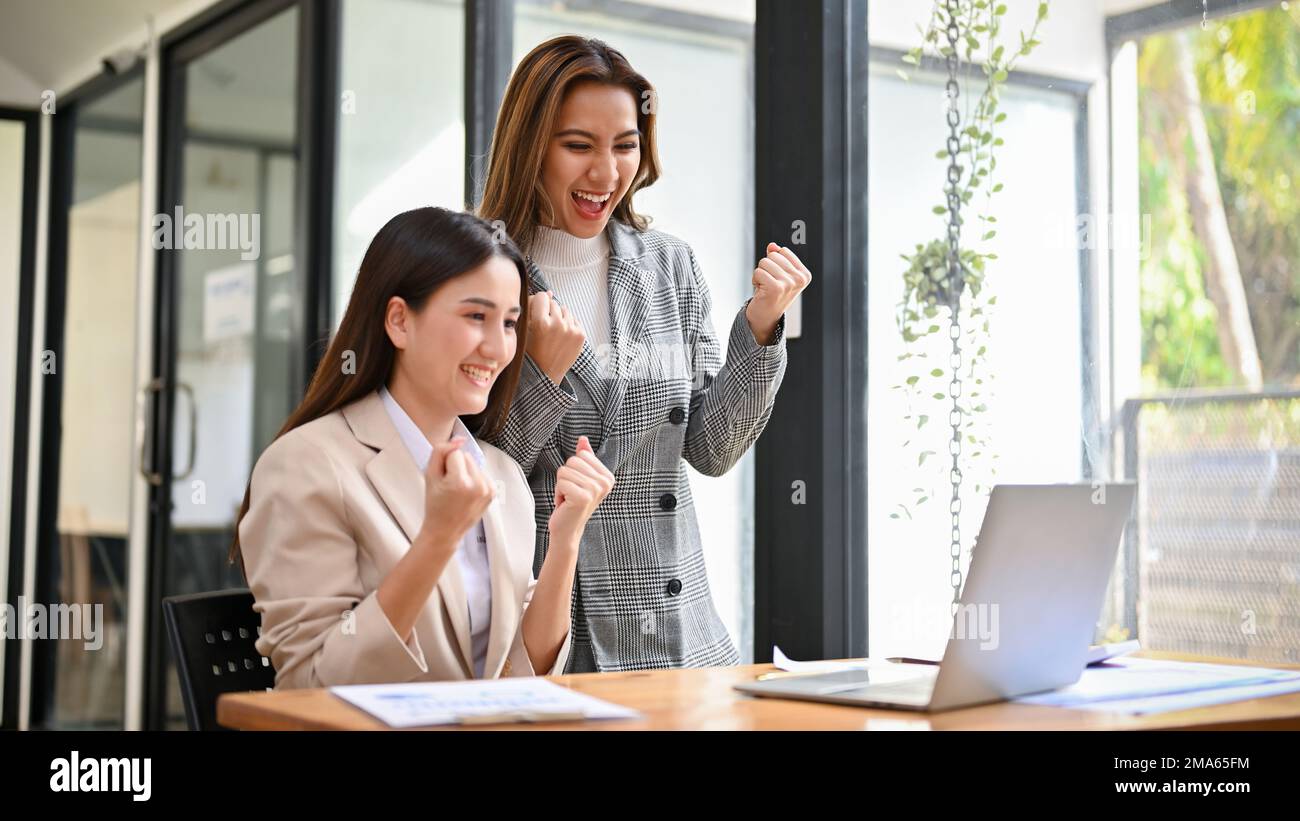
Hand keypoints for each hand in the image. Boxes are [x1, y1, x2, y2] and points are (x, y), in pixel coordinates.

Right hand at [416, 438, 494, 555]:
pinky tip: (466, 493)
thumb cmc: (434, 505)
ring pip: (475, 464)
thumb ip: (440, 452)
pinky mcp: (493, 492)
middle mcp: (478, 485)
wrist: (445, 531)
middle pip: (467, 456)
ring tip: (458, 490)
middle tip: (449, 485)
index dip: (445, 464)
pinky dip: (474, 479)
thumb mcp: (429, 476)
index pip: (455, 452)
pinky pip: (482, 473)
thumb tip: (459, 439)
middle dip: (456, 466)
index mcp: (461, 482)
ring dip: (466, 472)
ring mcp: (488, 489)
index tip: (442, 480)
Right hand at [526, 291, 584, 384]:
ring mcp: (572, 330)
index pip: (542, 296)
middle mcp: (558, 325)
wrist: (546, 373)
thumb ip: (534, 308)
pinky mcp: (581, 335)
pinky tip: (561, 337)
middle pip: (554, 303)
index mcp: (541, 323)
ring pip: (565, 310)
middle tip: (544, 328)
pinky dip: (568, 325)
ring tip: (552, 333)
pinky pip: (574, 319)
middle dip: (548, 312)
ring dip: (559, 317)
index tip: (536, 312)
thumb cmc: (531, 351)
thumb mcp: (525, 330)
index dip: (537, 303)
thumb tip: (550, 292)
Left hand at [547, 435, 614, 551]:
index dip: (574, 469)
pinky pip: (561, 482)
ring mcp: (595, 490)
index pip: (581, 455)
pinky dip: (558, 493)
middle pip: (573, 461)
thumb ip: (584, 458)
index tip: (578, 486)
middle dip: (566, 477)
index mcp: (608, 476)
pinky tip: (565, 504)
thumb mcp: (580, 478)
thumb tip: (583, 439)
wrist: (568, 529)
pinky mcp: (583, 497)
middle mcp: (605, 483)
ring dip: (561, 486)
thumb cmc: (572, 503)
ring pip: (564, 471)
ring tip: (568, 499)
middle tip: (571, 493)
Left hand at [745, 242, 811, 343]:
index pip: (783, 251)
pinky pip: (758, 272)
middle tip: (769, 283)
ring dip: (760, 274)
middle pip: (773, 255)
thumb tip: (772, 245)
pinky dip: (755, 280)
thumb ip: (777, 257)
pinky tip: (760, 291)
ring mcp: (789, 284)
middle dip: (766, 267)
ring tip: (765, 287)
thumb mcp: (778, 274)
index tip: (777, 278)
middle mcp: (799, 279)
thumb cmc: (771, 294)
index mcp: (804, 274)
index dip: (774, 262)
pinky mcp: (776, 288)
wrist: (765, 318)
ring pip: (764, 262)